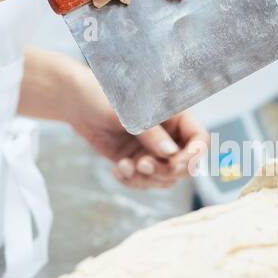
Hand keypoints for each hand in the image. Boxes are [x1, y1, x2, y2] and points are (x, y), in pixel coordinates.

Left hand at [21, 47, 206, 188]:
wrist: (78, 101)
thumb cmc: (105, 96)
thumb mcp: (129, 112)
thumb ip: (151, 132)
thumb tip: (170, 153)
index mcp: (176, 117)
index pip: (199, 140)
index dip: (193, 155)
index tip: (174, 163)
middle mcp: (170, 136)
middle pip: (185, 166)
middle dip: (165, 171)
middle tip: (142, 165)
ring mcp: (153, 151)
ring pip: (164, 178)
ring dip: (146, 179)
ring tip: (123, 168)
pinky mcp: (137, 162)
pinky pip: (144, 182)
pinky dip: (132, 181)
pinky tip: (116, 170)